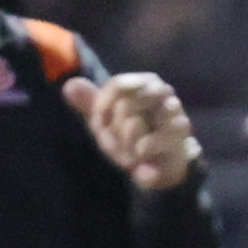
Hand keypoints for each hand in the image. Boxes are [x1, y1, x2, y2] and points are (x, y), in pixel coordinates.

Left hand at [65, 72, 196, 188]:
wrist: (161, 166)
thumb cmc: (133, 137)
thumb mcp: (106, 120)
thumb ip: (89, 102)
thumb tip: (69, 85)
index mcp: (146, 82)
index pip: (118, 85)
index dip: (103, 106)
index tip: (99, 121)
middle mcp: (164, 91)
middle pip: (124, 106)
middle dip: (114, 129)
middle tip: (120, 141)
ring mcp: (174, 112)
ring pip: (133, 125)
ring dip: (125, 144)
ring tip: (131, 151)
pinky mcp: (178, 136)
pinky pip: (145, 144)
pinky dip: (137, 155)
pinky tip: (142, 159)